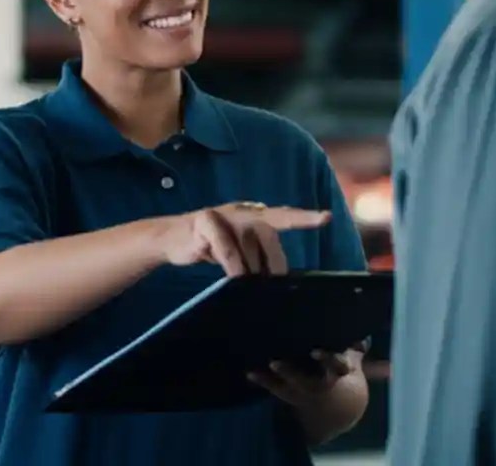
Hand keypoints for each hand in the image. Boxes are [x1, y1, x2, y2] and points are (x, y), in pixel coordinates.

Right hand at [157, 202, 330, 275]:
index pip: (284, 216)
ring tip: (249, 285)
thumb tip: (279, 283)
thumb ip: (256, 259)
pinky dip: (232, 263)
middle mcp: (243, 211)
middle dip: (276, 259)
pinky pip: (226, 245)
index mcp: (254, 216)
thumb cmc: (209, 248)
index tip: (326, 217)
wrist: (169, 239)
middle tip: (279, 283)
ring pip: (249, 240)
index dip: (304, 217)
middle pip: (270, 230)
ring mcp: (224, 213)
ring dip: (251, 267)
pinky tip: (234, 278)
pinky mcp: (205, 220)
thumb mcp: (237, 254)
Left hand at [247, 350, 357, 406]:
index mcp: (338, 375)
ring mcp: (304, 395)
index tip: (314, 352)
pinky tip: (249, 373)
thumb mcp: (355, 368)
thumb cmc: (346, 381)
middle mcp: (320, 387)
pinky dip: (264, 382)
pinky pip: (277, 391)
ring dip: (271, 380)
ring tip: (254, 371)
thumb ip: (355, 351)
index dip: (326, 359)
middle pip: (304, 381)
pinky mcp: (293, 398)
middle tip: (274, 363)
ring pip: (286, 389)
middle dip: (290, 372)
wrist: (339, 414)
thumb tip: (363, 336)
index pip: (335, 367)